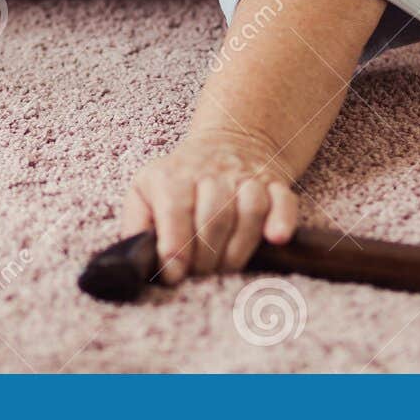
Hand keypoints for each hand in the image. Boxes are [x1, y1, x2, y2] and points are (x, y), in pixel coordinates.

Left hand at [122, 129, 299, 284]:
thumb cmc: (179, 180)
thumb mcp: (145, 192)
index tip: (175, 276)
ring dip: (239, 248)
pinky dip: (282, 221)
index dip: (176, 248)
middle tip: (201, 274)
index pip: (175, 211)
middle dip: (207, 257)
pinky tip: (275, 239)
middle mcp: (211, 172)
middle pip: (214, 216)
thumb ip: (136, 225)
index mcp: (173, 176)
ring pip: (249, 209)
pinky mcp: (274, 184)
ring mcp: (245, 177)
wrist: (226, 143)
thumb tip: (137, 261)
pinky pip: (283, 201)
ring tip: (226, 267)